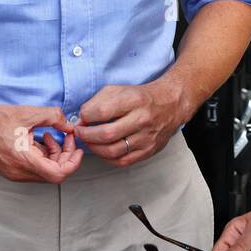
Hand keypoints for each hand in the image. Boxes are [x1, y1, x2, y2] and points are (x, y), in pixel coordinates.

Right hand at [0, 100, 81, 183]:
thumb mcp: (26, 113)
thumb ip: (52, 117)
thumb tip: (68, 125)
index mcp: (23, 160)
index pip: (58, 174)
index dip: (73, 162)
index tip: (78, 148)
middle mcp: (18, 172)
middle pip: (53, 173)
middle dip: (64, 156)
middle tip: (66, 137)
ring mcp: (13, 173)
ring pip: (43, 171)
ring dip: (52, 156)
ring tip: (49, 136)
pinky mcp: (9, 169)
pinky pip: (32, 168)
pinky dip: (41, 156)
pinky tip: (37, 139)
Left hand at [73, 77, 189, 166]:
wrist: (171, 104)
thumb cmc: (142, 97)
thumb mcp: (118, 89)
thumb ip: (97, 102)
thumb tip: (81, 118)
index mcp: (133, 100)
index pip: (102, 111)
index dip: (85, 116)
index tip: (81, 118)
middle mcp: (142, 119)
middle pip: (106, 134)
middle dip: (86, 135)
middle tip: (80, 133)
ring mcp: (146, 137)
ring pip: (113, 151)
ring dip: (94, 148)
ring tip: (89, 142)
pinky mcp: (148, 151)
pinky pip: (122, 161)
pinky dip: (107, 158)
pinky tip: (102, 150)